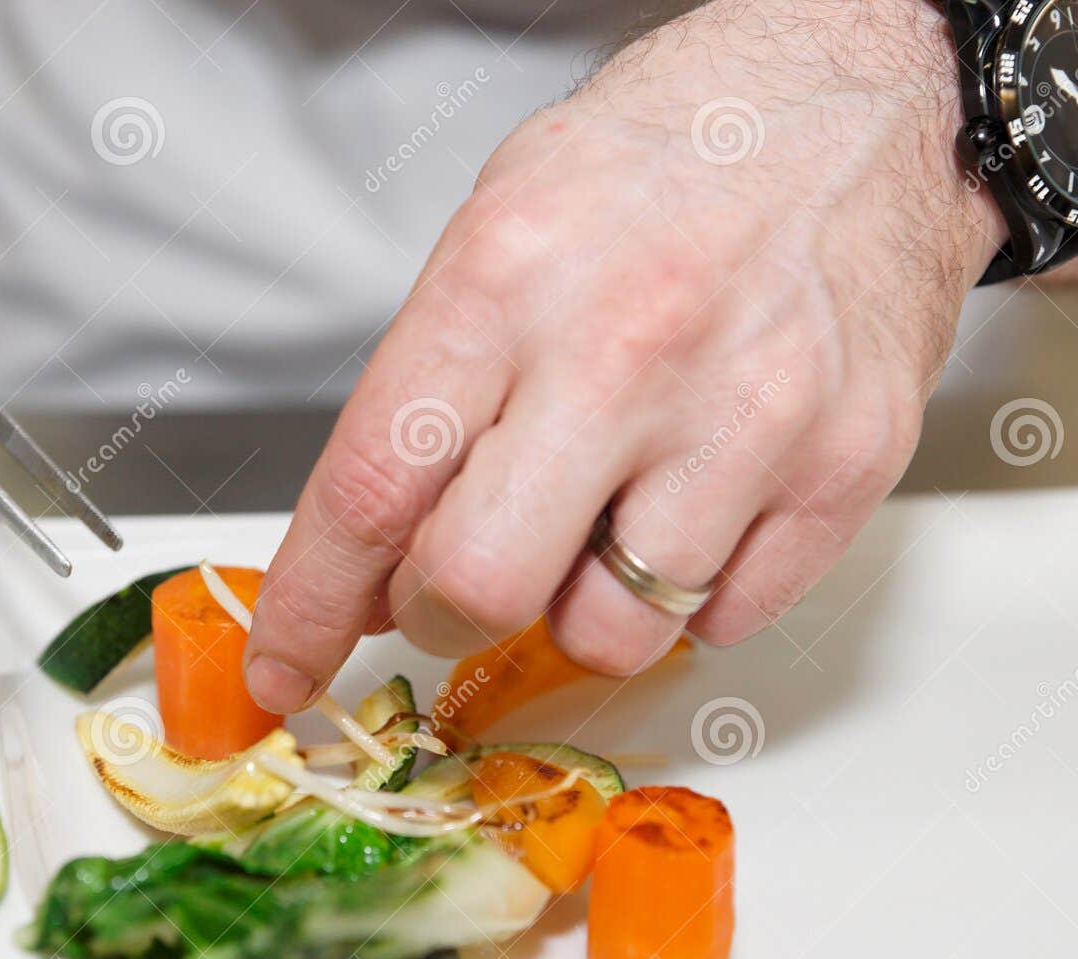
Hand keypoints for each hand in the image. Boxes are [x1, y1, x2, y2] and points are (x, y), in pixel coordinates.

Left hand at [243, 0, 1004, 712]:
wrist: (861, 103)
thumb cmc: (667, 164)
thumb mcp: (497, 236)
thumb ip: (426, 402)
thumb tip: (377, 568)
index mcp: (506, 279)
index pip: (371, 489)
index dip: (308, 608)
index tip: (286, 666)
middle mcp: (626, 349)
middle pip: (478, 588)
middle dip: (442, 616)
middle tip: (457, 584)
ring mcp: (746, 414)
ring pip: (609, 632)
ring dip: (576, 607)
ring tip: (601, 515)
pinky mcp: (845, 465)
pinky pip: (725, 620)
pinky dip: (686, 593)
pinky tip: (690, 503)